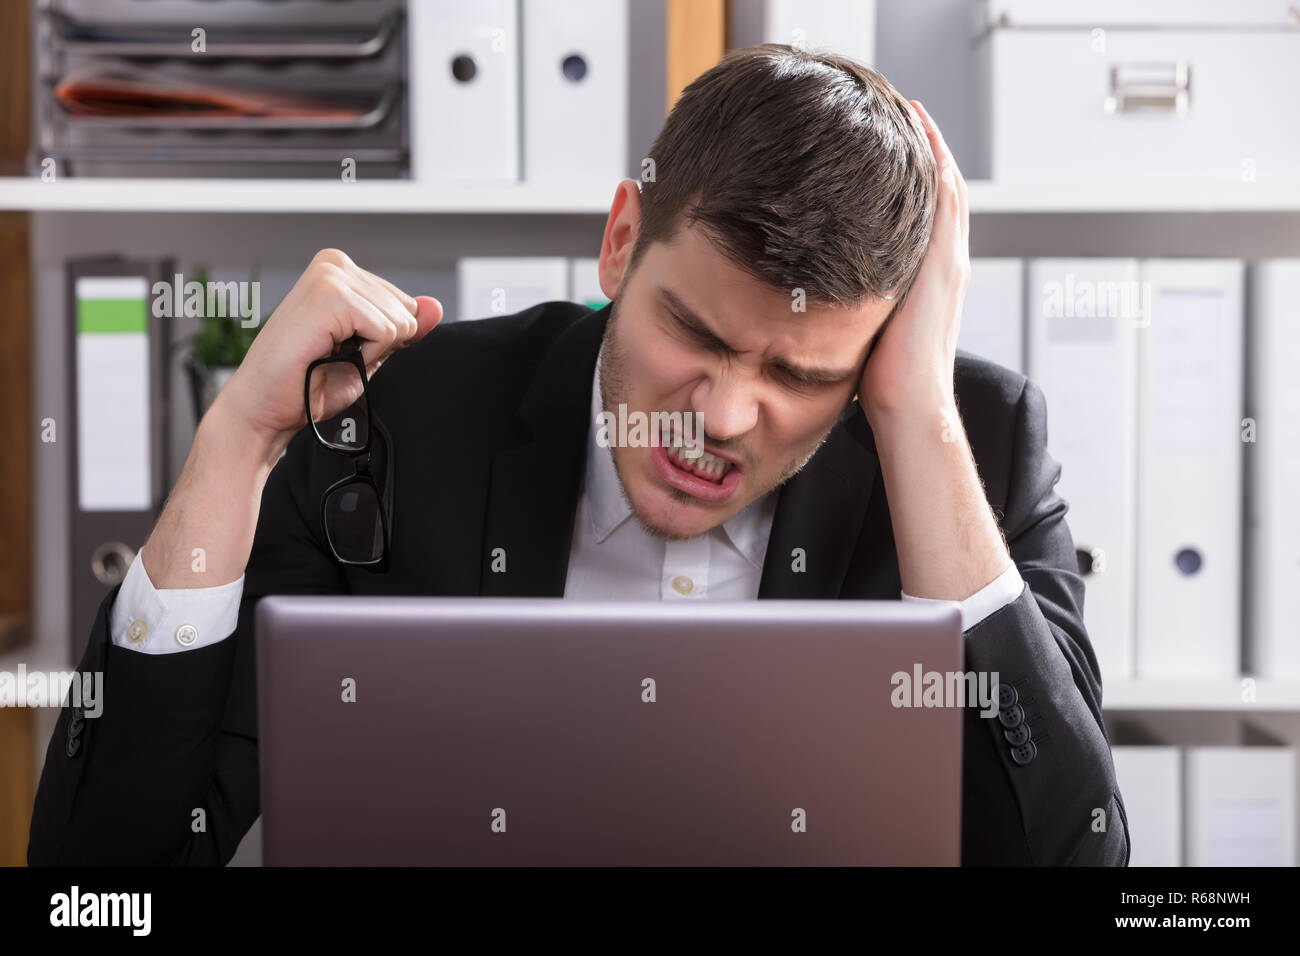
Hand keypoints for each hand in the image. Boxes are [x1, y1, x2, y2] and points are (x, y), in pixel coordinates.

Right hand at [214, 248, 441, 454]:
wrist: (266, 408)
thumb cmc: (308, 382)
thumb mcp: (371, 352)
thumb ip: (404, 328)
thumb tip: (436, 305)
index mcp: (341, 272)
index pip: (405, 304)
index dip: (384, 339)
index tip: (344, 348)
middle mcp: (335, 264)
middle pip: (407, 311)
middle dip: (380, 344)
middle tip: (334, 355)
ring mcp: (331, 276)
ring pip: (400, 321)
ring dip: (370, 351)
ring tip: (328, 354)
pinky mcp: (331, 296)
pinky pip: (386, 331)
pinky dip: (366, 354)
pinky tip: (329, 354)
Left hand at [859, 101, 968, 421]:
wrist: (910, 405)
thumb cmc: (882, 384)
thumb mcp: (862, 331)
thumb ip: (849, 306)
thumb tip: (807, 298)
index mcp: (929, 282)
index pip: (923, 220)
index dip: (912, 183)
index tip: (889, 152)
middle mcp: (945, 267)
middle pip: (940, 195)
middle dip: (924, 154)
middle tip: (905, 114)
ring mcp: (948, 264)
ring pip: (946, 190)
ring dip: (932, 149)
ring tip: (913, 111)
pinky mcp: (945, 266)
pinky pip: (945, 201)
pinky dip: (937, 164)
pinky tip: (921, 134)